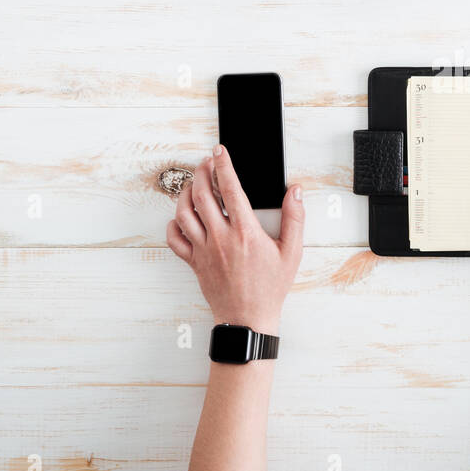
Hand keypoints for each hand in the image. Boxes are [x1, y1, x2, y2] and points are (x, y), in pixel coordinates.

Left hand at [166, 145, 304, 333]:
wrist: (248, 318)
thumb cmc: (270, 288)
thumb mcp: (292, 252)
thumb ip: (295, 219)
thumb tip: (295, 192)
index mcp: (245, 231)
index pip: (229, 188)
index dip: (223, 165)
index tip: (220, 151)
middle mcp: (220, 237)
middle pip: (201, 195)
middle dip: (201, 172)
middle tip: (205, 163)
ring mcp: (204, 250)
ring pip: (184, 213)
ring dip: (185, 193)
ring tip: (193, 184)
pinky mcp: (194, 262)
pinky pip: (175, 239)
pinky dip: (174, 224)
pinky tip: (181, 217)